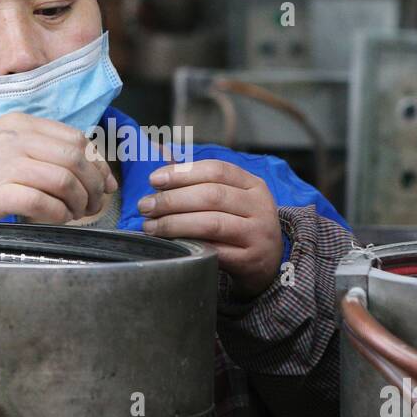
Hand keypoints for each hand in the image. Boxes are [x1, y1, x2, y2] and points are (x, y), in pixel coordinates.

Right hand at [0, 112, 115, 228]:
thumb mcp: (11, 146)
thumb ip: (49, 153)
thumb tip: (99, 176)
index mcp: (23, 124)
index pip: (77, 140)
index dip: (98, 165)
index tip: (105, 185)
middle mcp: (16, 138)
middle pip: (75, 160)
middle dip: (93, 187)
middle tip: (93, 205)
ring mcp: (5, 164)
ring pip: (63, 180)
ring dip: (78, 202)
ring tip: (75, 214)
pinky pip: (41, 201)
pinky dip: (58, 213)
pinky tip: (57, 218)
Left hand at [137, 159, 283, 299]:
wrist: (270, 262)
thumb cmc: (241, 224)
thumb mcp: (231, 198)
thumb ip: (199, 179)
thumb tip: (160, 153)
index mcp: (253, 185)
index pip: (216, 170)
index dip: (183, 173)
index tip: (154, 180)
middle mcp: (259, 206)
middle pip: (211, 195)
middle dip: (172, 200)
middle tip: (146, 206)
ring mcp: (258, 234)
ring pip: (211, 223)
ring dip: (175, 223)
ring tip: (151, 226)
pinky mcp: (251, 260)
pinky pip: (216, 251)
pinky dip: (190, 245)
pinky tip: (171, 244)